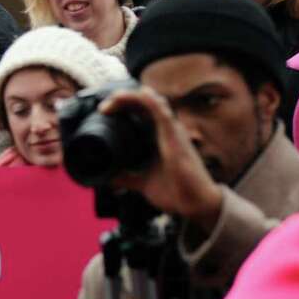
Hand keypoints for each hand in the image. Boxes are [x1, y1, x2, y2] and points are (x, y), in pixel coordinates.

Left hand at [101, 86, 222, 227]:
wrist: (195, 204)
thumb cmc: (177, 191)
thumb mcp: (143, 182)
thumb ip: (127, 178)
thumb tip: (107, 180)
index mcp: (157, 137)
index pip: (139, 112)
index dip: (121, 106)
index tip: (103, 112)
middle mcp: (165, 130)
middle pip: (142, 104)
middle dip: (121, 100)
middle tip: (103, 108)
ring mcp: (171, 131)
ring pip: (152, 102)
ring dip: (131, 97)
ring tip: (114, 98)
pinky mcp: (175, 136)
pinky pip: (163, 113)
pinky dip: (151, 101)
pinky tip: (141, 95)